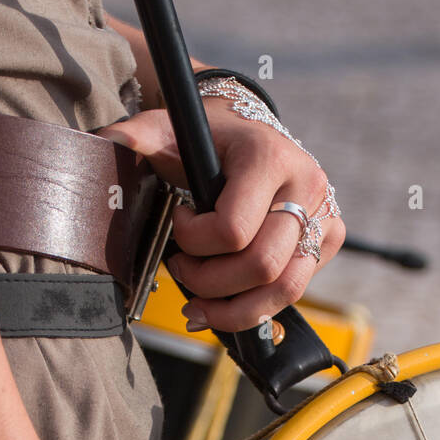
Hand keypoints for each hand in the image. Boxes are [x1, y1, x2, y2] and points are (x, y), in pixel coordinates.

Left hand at [96, 100, 345, 332]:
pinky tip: (223, 309)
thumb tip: (110, 142)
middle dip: (212, 281)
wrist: (252, 130)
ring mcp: (324, 215)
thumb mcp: (172, 129)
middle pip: (261, 266)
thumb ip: (140, 136)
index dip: (195, 241)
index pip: (234, 230)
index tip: (178, 219)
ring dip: (235, 309)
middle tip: (182, 270)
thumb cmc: (210, 137)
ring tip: (199, 308)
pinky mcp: (328, 239)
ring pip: (285, 290)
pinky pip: (294, 292)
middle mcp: (307, 187)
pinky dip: (255, 310)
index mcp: (270, 157)